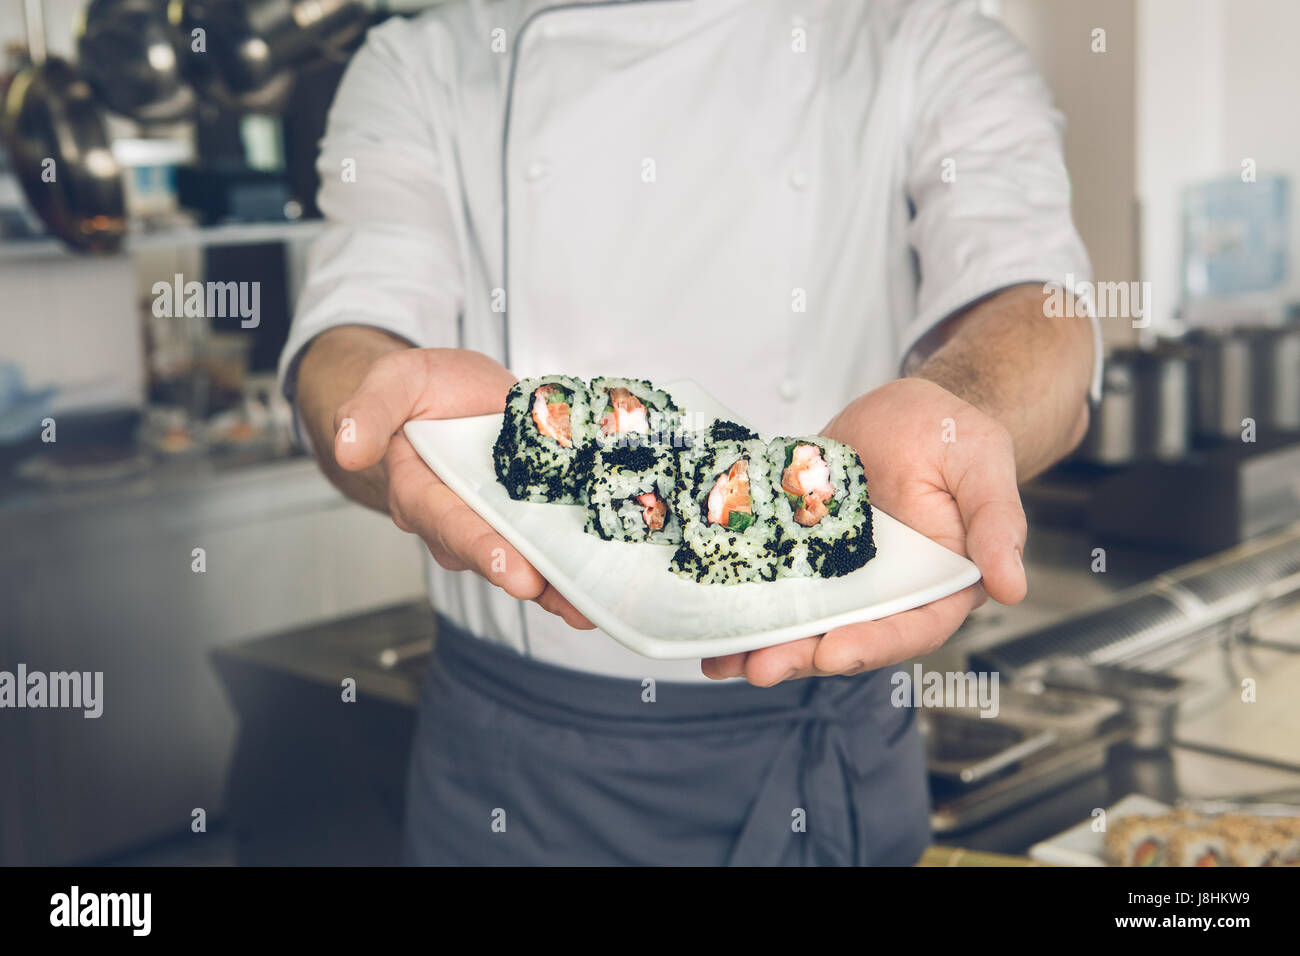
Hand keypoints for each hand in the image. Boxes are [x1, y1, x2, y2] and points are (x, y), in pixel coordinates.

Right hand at [334, 347, 593, 629]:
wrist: (452, 394)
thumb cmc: (422, 391)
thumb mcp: (394, 381)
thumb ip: (368, 411)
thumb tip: (349, 451)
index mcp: (422, 491)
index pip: (450, 524)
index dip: (482, 549)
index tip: (513, 571)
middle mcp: (462, 517)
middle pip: (494, 554)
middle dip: (525, 575)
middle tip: (557, 592)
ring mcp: (500, 520)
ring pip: (527, 560)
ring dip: (557, 587)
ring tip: (589, 607)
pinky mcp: (531, 514)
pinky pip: (552, 545)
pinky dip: (578, 566)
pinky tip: (606, 585)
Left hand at [702, 377, 1025, 684]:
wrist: (914, 409)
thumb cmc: (960, 439)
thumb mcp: (986, 470)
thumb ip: (998, 527)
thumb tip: (1012, 586)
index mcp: (938, 584)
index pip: (908, 628)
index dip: (872, 645)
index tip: (832, 652)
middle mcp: (887, 590)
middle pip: (844, 635)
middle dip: (801, 655)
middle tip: (759, 667)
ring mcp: (841, 574)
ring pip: (803, 618)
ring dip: (763, 643)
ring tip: (722, 659)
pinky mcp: (804, 548)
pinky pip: (773, 579)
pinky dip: (743, 601)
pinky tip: (709, 618)